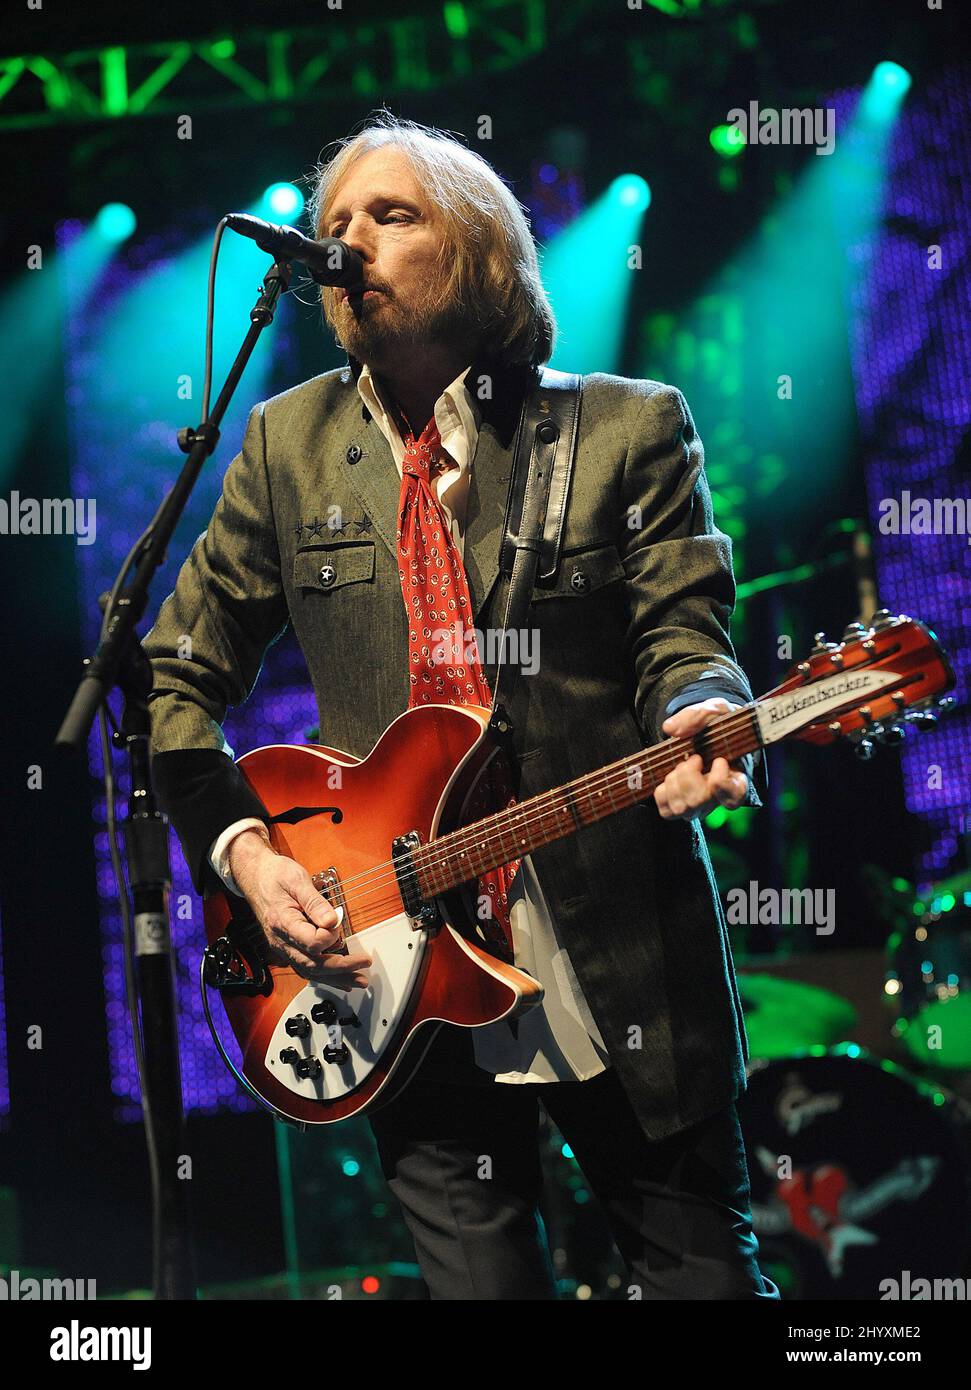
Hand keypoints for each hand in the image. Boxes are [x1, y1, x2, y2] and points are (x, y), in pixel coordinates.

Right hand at [228, 830, 370, 990]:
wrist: (255, 877)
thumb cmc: (275, 875)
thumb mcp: (296, 880)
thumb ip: (315, 902)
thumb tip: (332, 921)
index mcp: (283, 923)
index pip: (312, 943)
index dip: (330, 935)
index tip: (337, 919)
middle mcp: (281, 941)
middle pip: (312, 965)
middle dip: (341, 969)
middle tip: (363, 966)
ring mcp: (282, 947)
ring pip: (309, 972)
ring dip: (335, 979)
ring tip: (357, 981)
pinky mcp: (286, 948)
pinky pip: (304, 968)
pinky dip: (323, 976)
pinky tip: (338, 979)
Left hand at [654, 698, 748, 821]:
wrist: (707, 734)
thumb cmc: (718, 725)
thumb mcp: (716, 710)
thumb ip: (699, 715)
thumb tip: (671, 729)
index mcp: (736, 779)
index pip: (733, 797)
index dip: (721, 782)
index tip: (719, 760)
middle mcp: (718, 798)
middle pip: (700, 803)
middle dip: (689, 776)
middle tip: (694, 757)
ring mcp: (699, 806)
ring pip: (682, 809)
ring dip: (675, 781)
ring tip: (682, 765)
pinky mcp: (680, 807)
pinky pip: (666, 810)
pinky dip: (663, 791)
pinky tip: (672, 776)